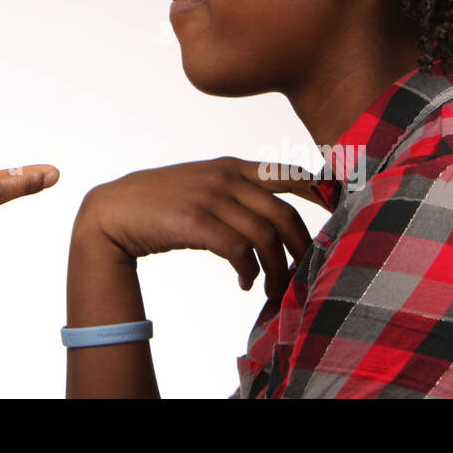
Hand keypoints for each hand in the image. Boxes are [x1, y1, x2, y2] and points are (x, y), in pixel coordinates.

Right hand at [72, 156, 320, 300]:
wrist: (112, 211)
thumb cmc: (159, 202)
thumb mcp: (201, 184)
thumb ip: (234, 191)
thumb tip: (272, 219)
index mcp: (231, 164)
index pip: (289, 175)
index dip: (320, 195)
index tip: (340, 214)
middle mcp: (225, 176)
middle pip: (284, 214)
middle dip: (302, 249)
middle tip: (304, 272)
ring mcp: (210, 196)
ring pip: (265, 237)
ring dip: (276, 270)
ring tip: (272, 287)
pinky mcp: (195, 221)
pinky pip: (239, 250)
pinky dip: (249, 272)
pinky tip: (245, 282)